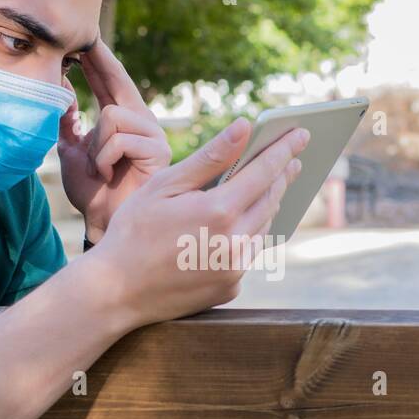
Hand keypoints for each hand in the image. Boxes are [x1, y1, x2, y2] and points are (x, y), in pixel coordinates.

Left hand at [57, 40, 169, 242]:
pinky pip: (119, 139)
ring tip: (98, 167)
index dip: (98, 60)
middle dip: (100, 63)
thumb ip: (68, 121)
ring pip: (113, 116)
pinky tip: (106, 174)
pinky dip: (103, 158)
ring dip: (95, 145)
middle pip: (118, 82)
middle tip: (83, 43)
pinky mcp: (158, 151)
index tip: (85, 39)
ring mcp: (153, 135)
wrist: (104, 222)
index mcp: (124, 120)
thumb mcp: (71, 149)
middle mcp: (142, 121)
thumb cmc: (93, 191)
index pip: (110, 82)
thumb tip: (60, 87)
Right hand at [79, 116, 308, 331]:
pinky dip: (245, 238)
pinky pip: (246, 256)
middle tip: (292, 159)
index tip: (302, 134)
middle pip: (270, 200)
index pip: (266, 171)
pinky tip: (236, 227)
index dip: (285, 149)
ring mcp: (235, 271)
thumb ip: (210, 157)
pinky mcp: (230, 289)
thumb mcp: (165, 185)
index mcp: (219, 211)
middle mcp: (235, 244)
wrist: (116, 292)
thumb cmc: (133, 230)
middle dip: (282, 176)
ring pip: (263, 229)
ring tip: (269, 187)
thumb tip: (245, 127)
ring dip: (266, 206)